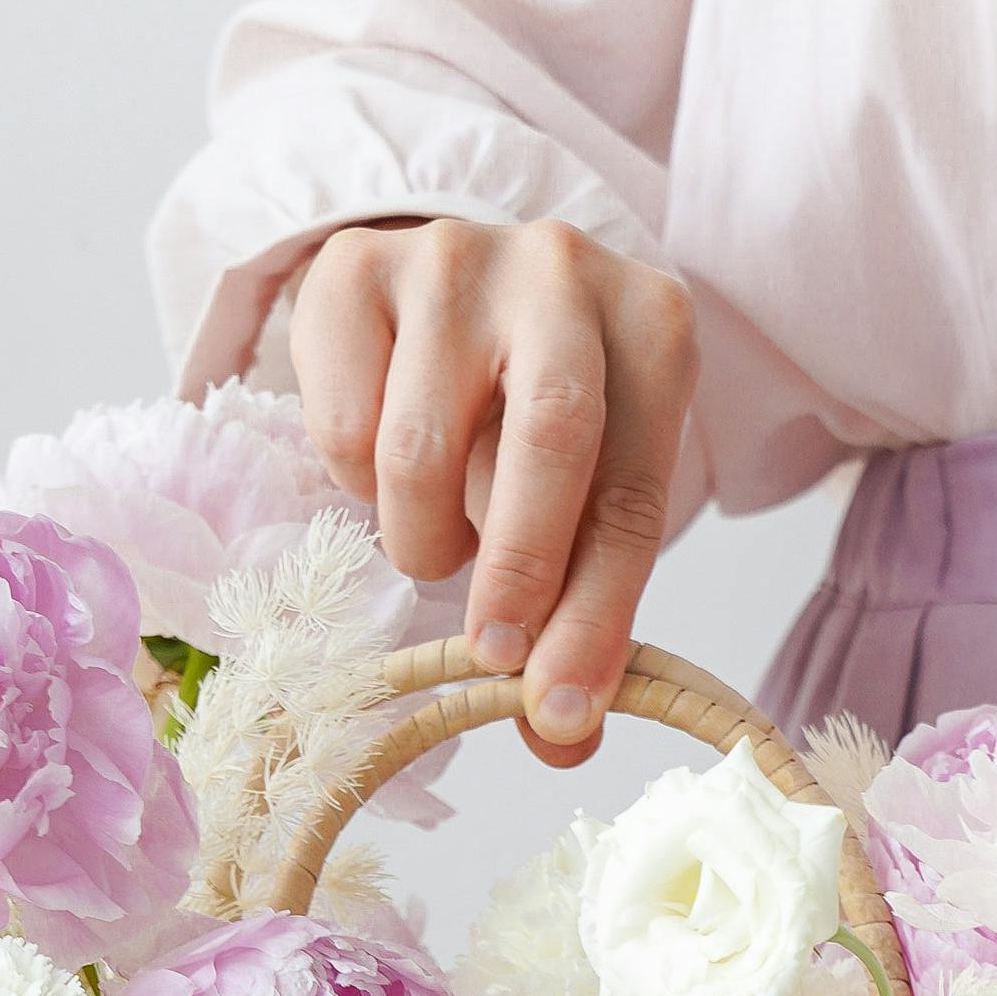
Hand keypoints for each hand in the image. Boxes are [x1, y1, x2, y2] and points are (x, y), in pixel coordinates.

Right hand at [291, 217, 699, 766]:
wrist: (453, 288)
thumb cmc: (533, 407)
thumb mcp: (585, 496)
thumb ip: (582, 608)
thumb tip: (560, 740)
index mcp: (655, 325)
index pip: (632, 495)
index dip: (597, 615)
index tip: (558, 708)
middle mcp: (565, 270)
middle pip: (550, 440)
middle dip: (519, 569)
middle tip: (491, 655)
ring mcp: (454, 255)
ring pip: (421, 448)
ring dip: (423, 539)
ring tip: (436, 547)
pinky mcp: (354, 268)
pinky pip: (341, 426)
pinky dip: (358, 487)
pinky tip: (385, 468)